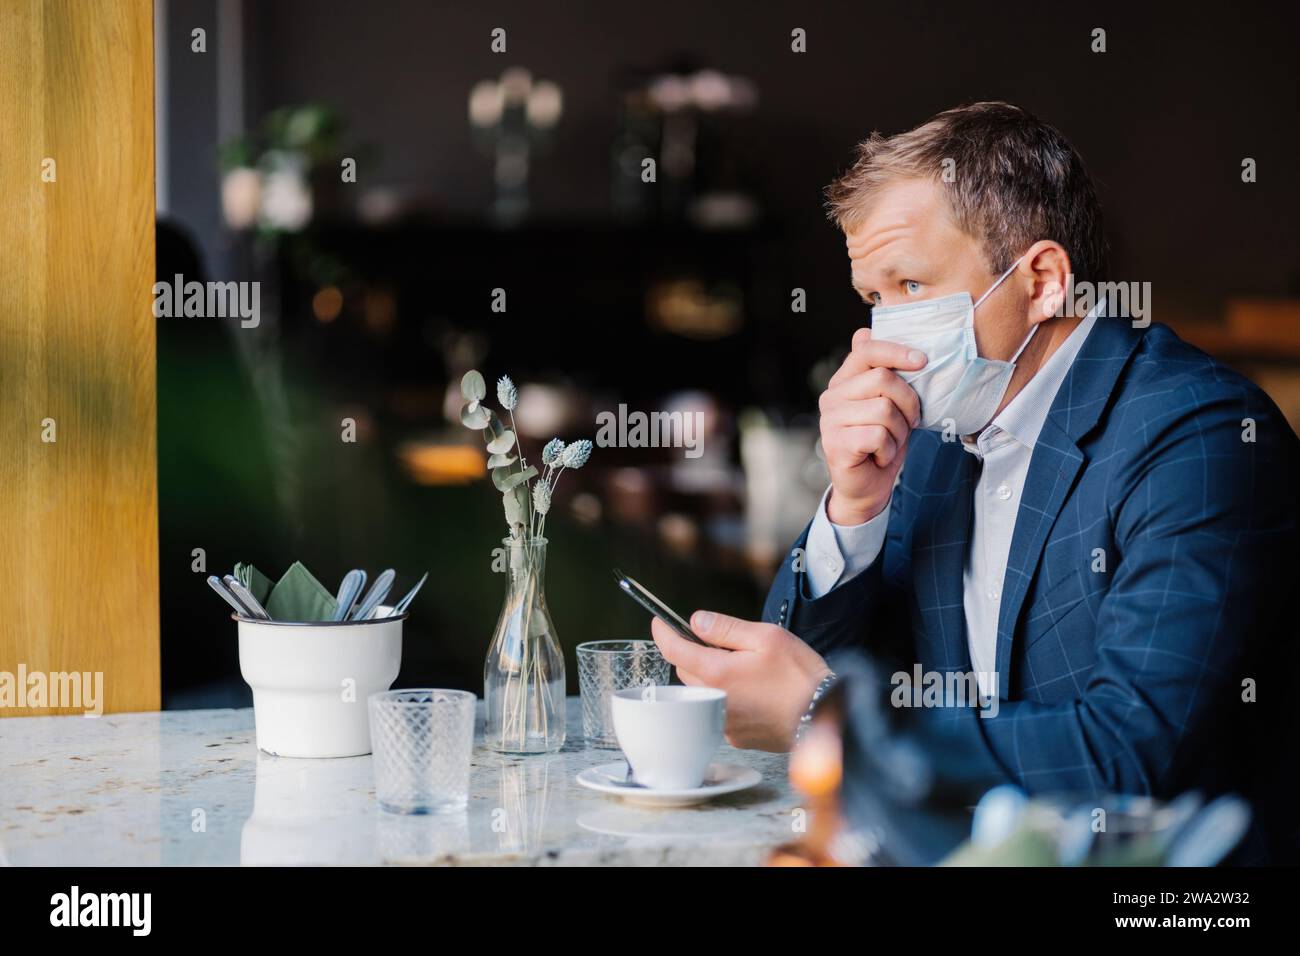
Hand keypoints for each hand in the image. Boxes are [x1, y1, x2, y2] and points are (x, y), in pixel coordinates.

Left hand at [650, 611, 831, 751]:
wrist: (825, 715)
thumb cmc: (800, 675)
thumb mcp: (765, 637)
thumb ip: (725, 628)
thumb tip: (695, 621)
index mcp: (717, 673)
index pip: (674, 650)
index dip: (663, 633)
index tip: (659, 622)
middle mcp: (714, 701)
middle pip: (686, 672)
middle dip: (695, 655)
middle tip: (726, 646)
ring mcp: (724, 722)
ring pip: (702, 693)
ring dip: (711, 678)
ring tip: (745, 669)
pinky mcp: (737, 737)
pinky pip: (719, 710)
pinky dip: (726, 698)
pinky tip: (754, 692)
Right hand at [819, 328, 925, 524]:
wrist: (868, 487)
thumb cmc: (881, 442)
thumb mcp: (888, 404)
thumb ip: (880, 372)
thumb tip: (862, 331)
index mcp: (844, 381)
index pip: (867, 351)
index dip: (897, 352)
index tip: (922, 362)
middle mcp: (832, 397)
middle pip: (883, 380)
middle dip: (908, 403)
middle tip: (909, 422)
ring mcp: (830, 420)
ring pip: (884, 409)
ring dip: (899, 431)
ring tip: (890, 442)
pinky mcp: (835, 443)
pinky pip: (877, 435)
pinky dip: (889, 449)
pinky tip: (880, 456)